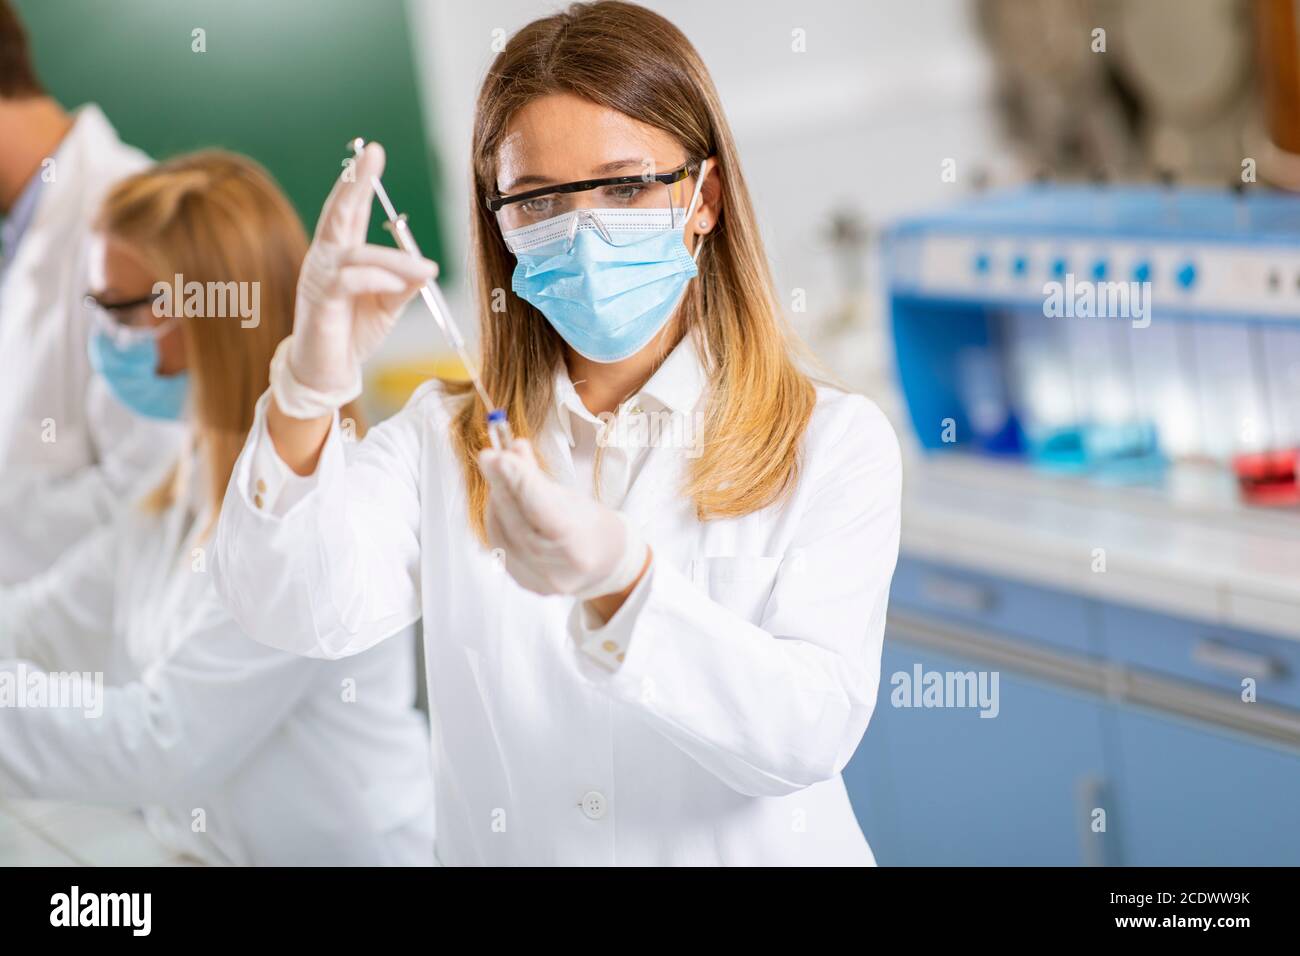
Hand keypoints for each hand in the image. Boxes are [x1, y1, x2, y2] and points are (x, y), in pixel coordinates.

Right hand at [288, 142, 436, 392]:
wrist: (326, 371)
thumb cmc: (351, 333)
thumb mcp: (387, 305)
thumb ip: (404, 285)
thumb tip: (426, 267)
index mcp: (341, 254)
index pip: (350, 211)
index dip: (360, 182)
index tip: (373, 152)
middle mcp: (325, 258)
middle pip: (338, 213)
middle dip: (355, 182)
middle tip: (371, 154)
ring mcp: (319, 278)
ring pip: (356, 253)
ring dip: (395, 261)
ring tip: (427, 272)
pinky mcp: (320, 302)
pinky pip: (348, 281)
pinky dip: (375, 279)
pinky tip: (395, 285)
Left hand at [479, 438, 649, 601]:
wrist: (607, 565)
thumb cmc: (593, 526)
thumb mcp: (574, 497)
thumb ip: (539, 478)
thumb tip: (511, 450)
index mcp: (580, 546)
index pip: (543, 509)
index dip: (520, 482)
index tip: (501, 457)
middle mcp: (558, 570)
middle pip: (518, 521)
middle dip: (501, 485)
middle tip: (489, 456)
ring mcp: (539, 580)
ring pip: (503, 533)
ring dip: (497, 500)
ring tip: (500, 476)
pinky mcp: (525, 583)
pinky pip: (500, 546)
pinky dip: (497, 520)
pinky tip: (501, 503)